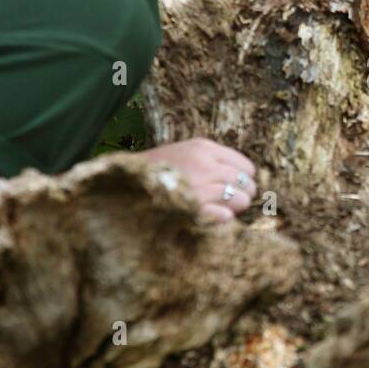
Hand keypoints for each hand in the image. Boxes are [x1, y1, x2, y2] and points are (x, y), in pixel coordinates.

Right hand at [140, 138, 256, 222]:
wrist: (123, 186)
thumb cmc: (155, 171)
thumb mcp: (183, 153)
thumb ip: (211, 161)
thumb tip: (243, 178)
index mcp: (202, 149)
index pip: (245, 166)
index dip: (244, 179)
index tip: (238, 187)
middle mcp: (204, 165)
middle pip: (245, 183)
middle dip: (242, 194)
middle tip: (232, 201)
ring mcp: (199, 188)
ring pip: (239, 200)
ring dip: (234, 208)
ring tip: (222, 210)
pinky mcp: (193, 209)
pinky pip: (225, 216)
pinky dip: (223, 219)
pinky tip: (212, 217)